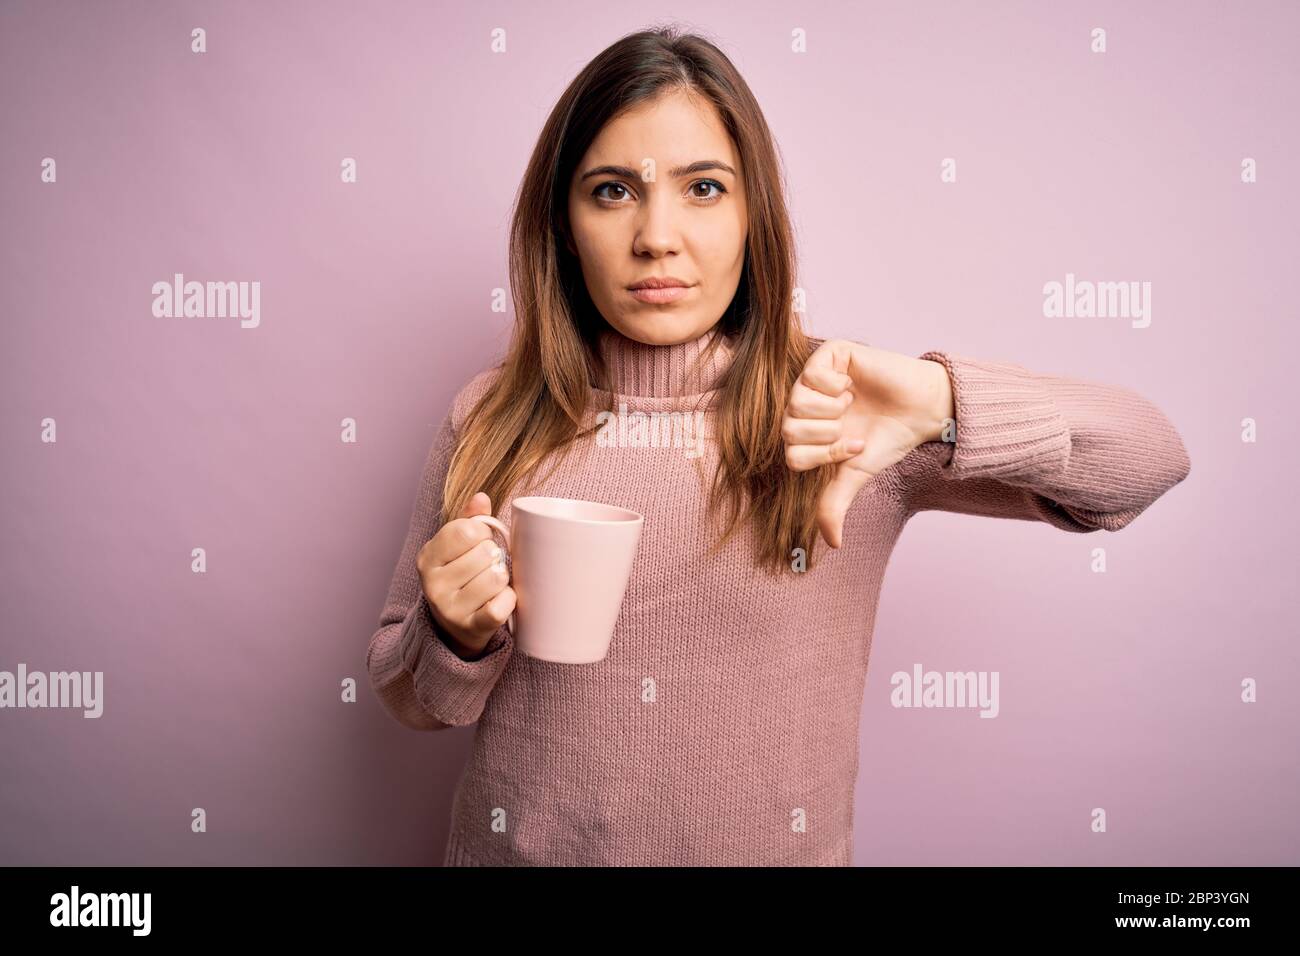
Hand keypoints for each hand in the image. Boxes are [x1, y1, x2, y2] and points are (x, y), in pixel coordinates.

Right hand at [416, 491, 516, 658]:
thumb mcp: (458, 548)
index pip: (466, 530)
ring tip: (493, 585)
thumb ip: (470, 521)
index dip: (483, 534)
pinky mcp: (470, 627)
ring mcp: (449, 608)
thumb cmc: (462, 579)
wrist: (454, 629)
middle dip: (495, 558)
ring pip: (496, 578)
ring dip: (503, 579)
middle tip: (487, 568)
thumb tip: (481, 497)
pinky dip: (508, 601)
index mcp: (428, 557)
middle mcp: (432, 583)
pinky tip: (500, 601)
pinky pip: (501, 606)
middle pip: (485, 553)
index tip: (480, 544)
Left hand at [782, 339, 953, 548]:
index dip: (825, 456)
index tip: (855, 447)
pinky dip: (835, 387)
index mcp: (805, 433)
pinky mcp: (829, 356)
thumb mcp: (855, 474)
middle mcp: (804, 405)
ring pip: (796, 403)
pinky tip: (852, 386)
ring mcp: (814, 379)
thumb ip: (834, 503)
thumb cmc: (886, 439)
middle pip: (788, 429)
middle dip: (828, 436)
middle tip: (852, 426)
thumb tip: (832, 543)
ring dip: (831, 412)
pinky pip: (811, 374)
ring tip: (852, 405)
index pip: (791, 454)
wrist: (921, 411)